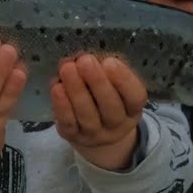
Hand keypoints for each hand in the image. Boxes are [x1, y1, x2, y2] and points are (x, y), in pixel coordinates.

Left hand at [52, 55, 146, 170]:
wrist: (95, 131)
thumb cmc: (105, 96)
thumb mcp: (114, 84)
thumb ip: (105, 70)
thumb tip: (85, 56)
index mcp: (133, 109)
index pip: (135, 97)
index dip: (124, 80)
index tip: (110, 61)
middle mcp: (117, 125)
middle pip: (110, 107)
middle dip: (97, 82)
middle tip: (85, 61)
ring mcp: (95, 134)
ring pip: (87, 115)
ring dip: (76, 90)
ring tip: (67, 68)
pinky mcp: (73, 136)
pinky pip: (68, 122)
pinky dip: (62, 105)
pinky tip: (56, 87)